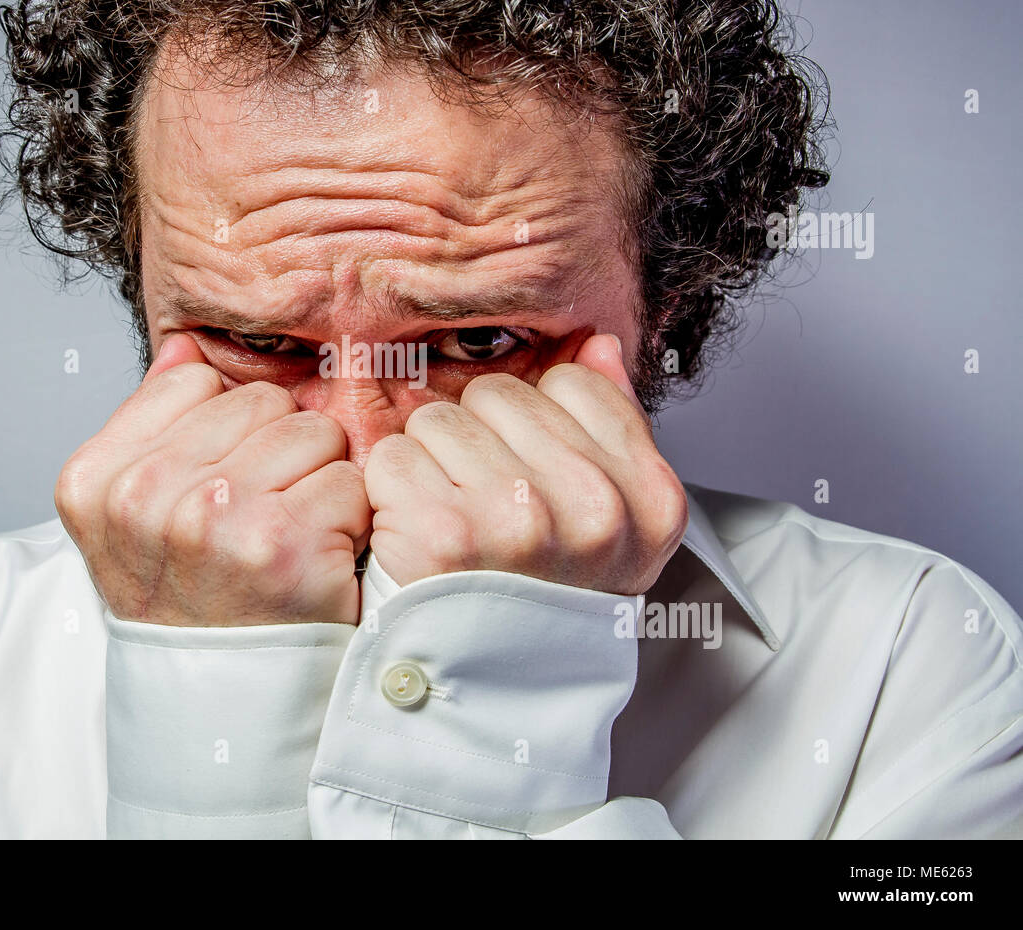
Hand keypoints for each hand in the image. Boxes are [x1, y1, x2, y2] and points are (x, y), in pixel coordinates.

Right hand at [54, 334, 370, 625]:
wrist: (220, 699)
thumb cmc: (188, 599)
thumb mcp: (133, 513)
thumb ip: (153, 420)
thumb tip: (185, 345)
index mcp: (96, 476)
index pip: (198, 380)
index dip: (229, 428)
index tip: (220, 483)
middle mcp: (145, 493)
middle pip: (264, 402)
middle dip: (281, 452)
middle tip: (263, 516)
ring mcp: (213, 517)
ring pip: (315, 432)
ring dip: (319, 482)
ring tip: (291, 534)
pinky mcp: (283, 544)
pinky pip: (350, 481)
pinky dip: (350, 520)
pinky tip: (318, 559)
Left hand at [363, 334, 687, 595]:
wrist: (490, 692)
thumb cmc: (543, 597)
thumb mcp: (612, 521)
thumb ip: (611, 424)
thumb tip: (596, 344)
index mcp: (648, 498)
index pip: (570, 383)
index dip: (534, 424)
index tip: (532, 479)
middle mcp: (594, 508)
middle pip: (498, 395)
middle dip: (477, 441)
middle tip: (484, 508)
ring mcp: (520, 520)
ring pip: (437, 419)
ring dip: (429, 465)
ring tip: (451, 523)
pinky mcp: (445, 535)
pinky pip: (392, 456)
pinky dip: (389, 492)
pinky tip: (416, 535)